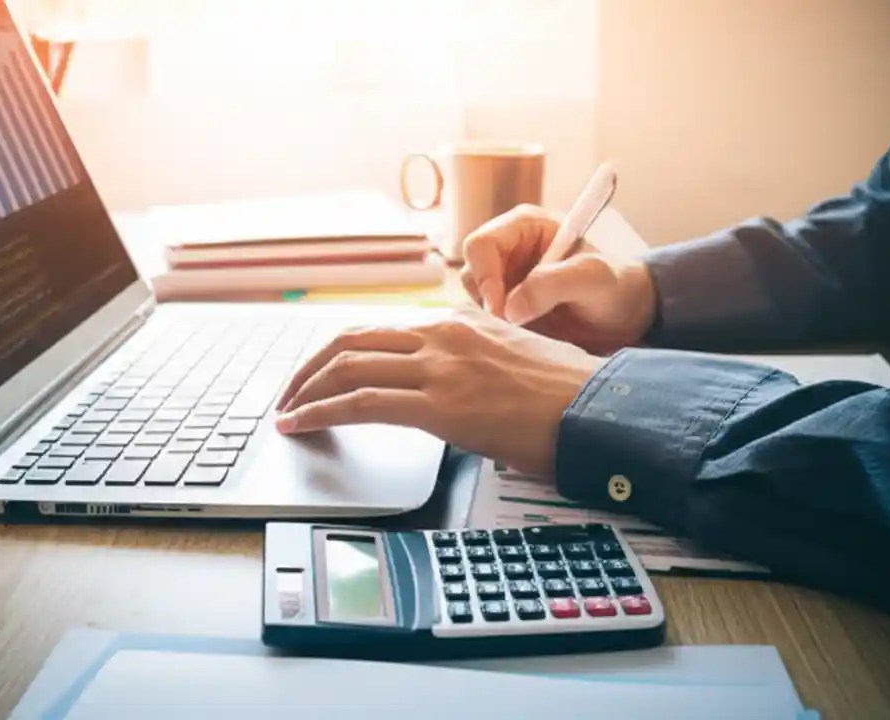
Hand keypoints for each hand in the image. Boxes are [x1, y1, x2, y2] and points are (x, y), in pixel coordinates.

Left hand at [275, 310, 602, 475]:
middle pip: (351, 339)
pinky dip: (321, 411)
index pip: (380, 331)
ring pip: (347, 365)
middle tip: (289, 393)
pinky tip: (301, 425)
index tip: (319, 373)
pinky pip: (361, 401)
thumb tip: (445, 394)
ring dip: (306, 390)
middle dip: (309, 368)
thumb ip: (470, 368)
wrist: (602, 410)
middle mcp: (442, 334)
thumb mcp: (511, 363)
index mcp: (459, 323)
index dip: (339, 352)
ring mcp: (439, 365)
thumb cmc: (567, 397)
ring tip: (286, 412)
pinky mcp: (438, 402)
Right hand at [459, 204, 657, 354]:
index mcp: (525, 226)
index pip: (481, 244)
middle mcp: (508, 249)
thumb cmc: (616, 287)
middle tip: (514, 328)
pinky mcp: (506, 306)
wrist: (625, 317)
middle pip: (471, 273)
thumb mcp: (594, 279)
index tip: (502, 311)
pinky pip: (485, 318)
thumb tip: (510, 308)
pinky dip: (497, 331)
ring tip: (527, 332)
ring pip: (474, 299)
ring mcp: (505, 278)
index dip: (484, 277)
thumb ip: (553, 284)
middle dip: (488, 302)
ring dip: (493, 319)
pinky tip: (524, 339)